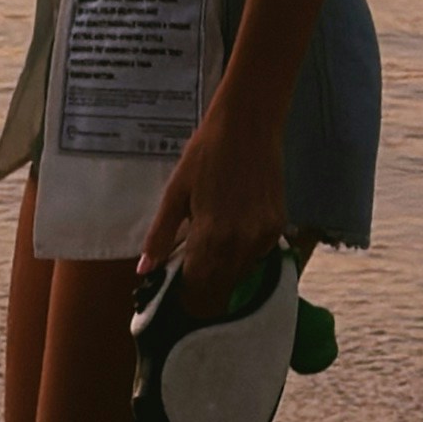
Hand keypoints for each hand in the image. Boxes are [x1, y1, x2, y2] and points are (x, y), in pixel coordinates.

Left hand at [141, 101, 285, 288]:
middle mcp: (241, 243)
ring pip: (241, 275)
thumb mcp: (175, 192)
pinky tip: (232, 238)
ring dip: (224, 274)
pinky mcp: (278, 226)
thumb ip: (161, 235)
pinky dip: (243, 256)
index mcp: (211, 236)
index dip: (186, 296)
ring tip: (209, 256)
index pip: (198, 287)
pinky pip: (258, 256)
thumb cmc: (205, 153)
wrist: (249, 125)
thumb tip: (144, 271)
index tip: (178, 294)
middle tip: (191, 279)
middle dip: (204, 291)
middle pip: (221, 287)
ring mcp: (263, 236)